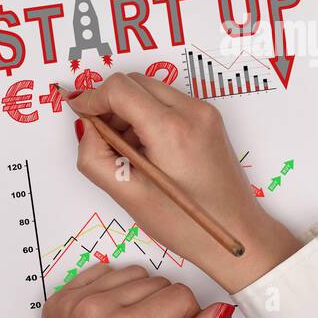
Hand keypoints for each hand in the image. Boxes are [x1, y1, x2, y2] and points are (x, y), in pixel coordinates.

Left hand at [9, 262, 233, 317]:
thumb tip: (220, 310)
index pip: (180, 295)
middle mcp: (96, 308)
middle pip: (157, 282)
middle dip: (161, 311)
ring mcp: (73, 302)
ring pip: (132, 274)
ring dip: (138, 298)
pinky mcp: (59, 300)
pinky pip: (101, 273)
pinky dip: (112, 291)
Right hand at [67, 73, 300, 291]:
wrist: (238, 234)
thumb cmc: (188, 225)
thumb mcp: (128, 195)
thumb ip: (95, 157)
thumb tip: (86, 127)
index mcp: (172, 130)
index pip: (119, 88)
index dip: (92, 98)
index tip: (79, 113)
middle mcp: (193, 112)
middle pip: (134, 83)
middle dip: (109, 104)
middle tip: (100, 139)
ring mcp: (205, 113)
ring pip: (150, 90)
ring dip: (128, 110)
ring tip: (125, 151)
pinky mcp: (209, 119)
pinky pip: (167, 102)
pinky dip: (148, 115)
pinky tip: (145, 149)